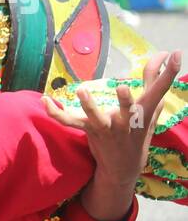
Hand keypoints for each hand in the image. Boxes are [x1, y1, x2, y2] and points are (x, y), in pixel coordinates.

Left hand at [44, 50, 181, 220]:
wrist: (123, 167)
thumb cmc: (138, 130)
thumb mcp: (150, 106)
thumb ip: (154, 78)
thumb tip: (164, 53)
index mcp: (145, 111)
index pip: (159, 89)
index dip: (169, 73)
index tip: (177, 54)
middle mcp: (127, 121)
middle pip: (129, 109)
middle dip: (126, 100)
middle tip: (123, 87)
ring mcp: (107, 128)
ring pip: (96, 118)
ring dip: (89, 106)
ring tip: (82, 90)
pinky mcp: (88, 131)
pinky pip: (69, 122)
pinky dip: (55, 112)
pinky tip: (45, 100)